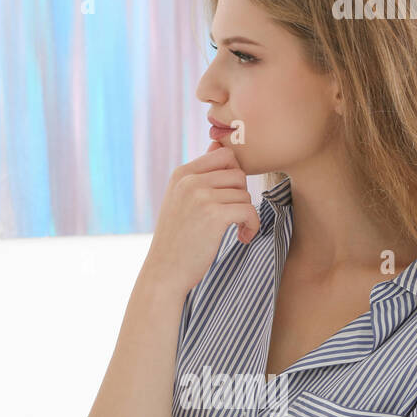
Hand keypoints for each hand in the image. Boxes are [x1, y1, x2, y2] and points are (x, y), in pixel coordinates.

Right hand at [143, 140, 257, 293]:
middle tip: (235, 216)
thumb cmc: (177, 237)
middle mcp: (189, 180)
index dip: (234, 175)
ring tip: (238, 229)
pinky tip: (242, 237)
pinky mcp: (214, 215)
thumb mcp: (180, 199)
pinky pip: (249, 211)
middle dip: (241, 195)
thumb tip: (217, 146)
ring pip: (244, 193)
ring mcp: (201, 196)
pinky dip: (251, 225)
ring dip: (246, 213)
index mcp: (181, 173)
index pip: (223, 154)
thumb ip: (199, 174)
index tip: (230, 197)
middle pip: (237, 173)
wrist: (165, 270)